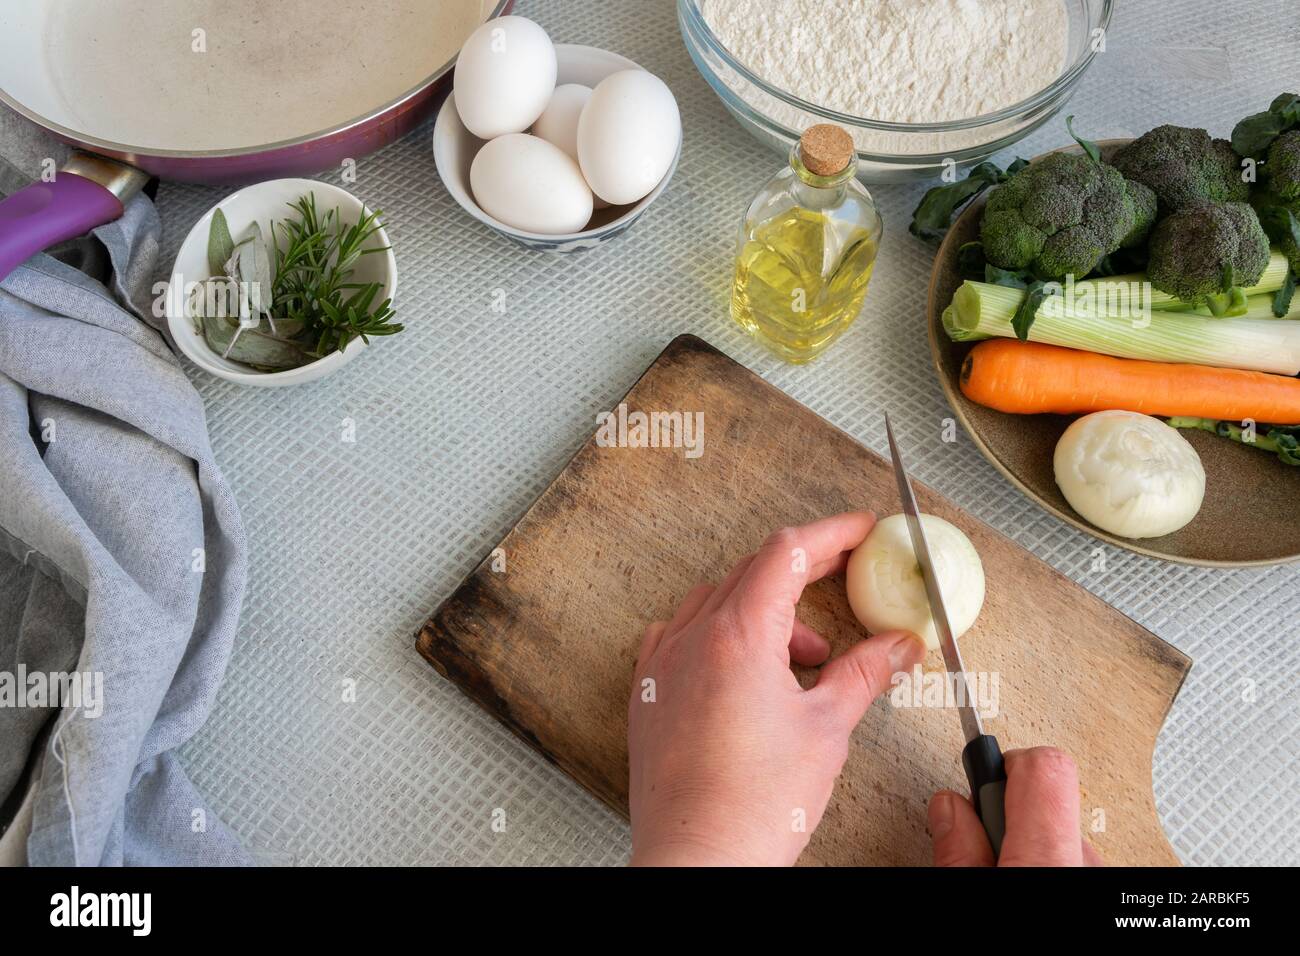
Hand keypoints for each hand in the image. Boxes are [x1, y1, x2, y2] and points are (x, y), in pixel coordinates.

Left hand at [627, 511, 926, 866]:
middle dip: (803, 568)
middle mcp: (691, 639)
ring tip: (803, 655)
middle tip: (843, 577)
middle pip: (752, 571)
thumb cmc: (751, 806)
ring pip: (715, 602)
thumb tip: (897, 645)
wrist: (698, 859)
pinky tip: (740, 665)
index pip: (787, 552)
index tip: (859, 530)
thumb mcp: (827, 729)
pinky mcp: (650, 695)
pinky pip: (679, 635)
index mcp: (737, 635)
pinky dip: (716, 634)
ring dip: (764, 609)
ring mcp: (663, 666)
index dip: (830, 534)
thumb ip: (864, 674)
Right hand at [929, 746, 1103, 865]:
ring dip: (1025, 841)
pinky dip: (1046, 858)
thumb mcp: (964, 887)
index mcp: (1048, 857)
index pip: (1042, 765)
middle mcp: (1085, 860)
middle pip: (1044, 798)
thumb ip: (957, 850)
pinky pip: (1072, 853)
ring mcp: (1095, 870)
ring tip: (999, 865)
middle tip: (980, 842)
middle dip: (1005, 811)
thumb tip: (950, 806)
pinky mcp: (1101, 878)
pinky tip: (1022, 875)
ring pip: (1057, 830)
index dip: (1003, 762)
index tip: (979, 771)